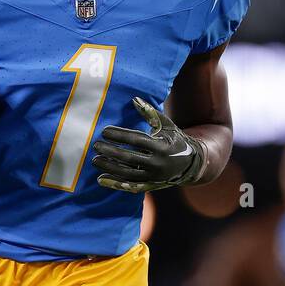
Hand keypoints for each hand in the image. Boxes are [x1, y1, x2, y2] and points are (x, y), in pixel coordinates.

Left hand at [92, 97, 206, 192]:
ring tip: (95, 160)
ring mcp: (153, 177)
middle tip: (96, 145)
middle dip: (111, 151)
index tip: (104, 131)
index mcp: (162, 146)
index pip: (136, 140)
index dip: (119, 135)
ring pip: (127, 173)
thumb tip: (135, 100)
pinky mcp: (149, 185)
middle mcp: (158, 163)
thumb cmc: (174, 139)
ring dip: (109, 167)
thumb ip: (150, 113)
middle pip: (129, 158)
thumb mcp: (166, 125)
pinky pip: (129, 185)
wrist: (189, 163)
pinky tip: (101, 178)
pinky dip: (115, 183)